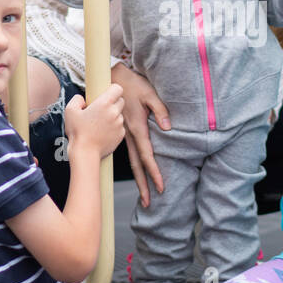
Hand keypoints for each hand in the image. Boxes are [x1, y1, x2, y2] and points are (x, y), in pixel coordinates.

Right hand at [62, 83, 124, 159]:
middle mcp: (114, 112)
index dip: (112, 89)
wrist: (85, 153)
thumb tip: (83, 99)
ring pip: (119, 114)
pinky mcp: (121, 135)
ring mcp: (119, 124)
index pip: (117, 88)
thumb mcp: (70, 111)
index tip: (107, 93)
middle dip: (112, 103)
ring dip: (113, 116)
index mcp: (104, 103)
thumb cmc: (77, 132)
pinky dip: (114, 128)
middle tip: (101, 110)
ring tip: (99, 124)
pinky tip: (102, 132)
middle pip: (120, 101)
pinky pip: (119, 127)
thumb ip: (77, 99)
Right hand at [111, 63, 169, 207]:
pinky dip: (135, 166)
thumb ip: (160, 110)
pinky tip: (139, 173)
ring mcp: (124, 135)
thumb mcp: (150, 93)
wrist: (113, 79)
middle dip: (143, 184)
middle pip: (137, 165)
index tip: (161, 187)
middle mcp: (129, 135)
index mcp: (136, 128)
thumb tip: (168, 127)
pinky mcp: (123, 132)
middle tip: (148, 202)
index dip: (154, 172)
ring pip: (132, 161)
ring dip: (138, 178)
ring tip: (145, 194)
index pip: (147, 156)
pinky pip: (130, 153)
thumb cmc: (134, 84)